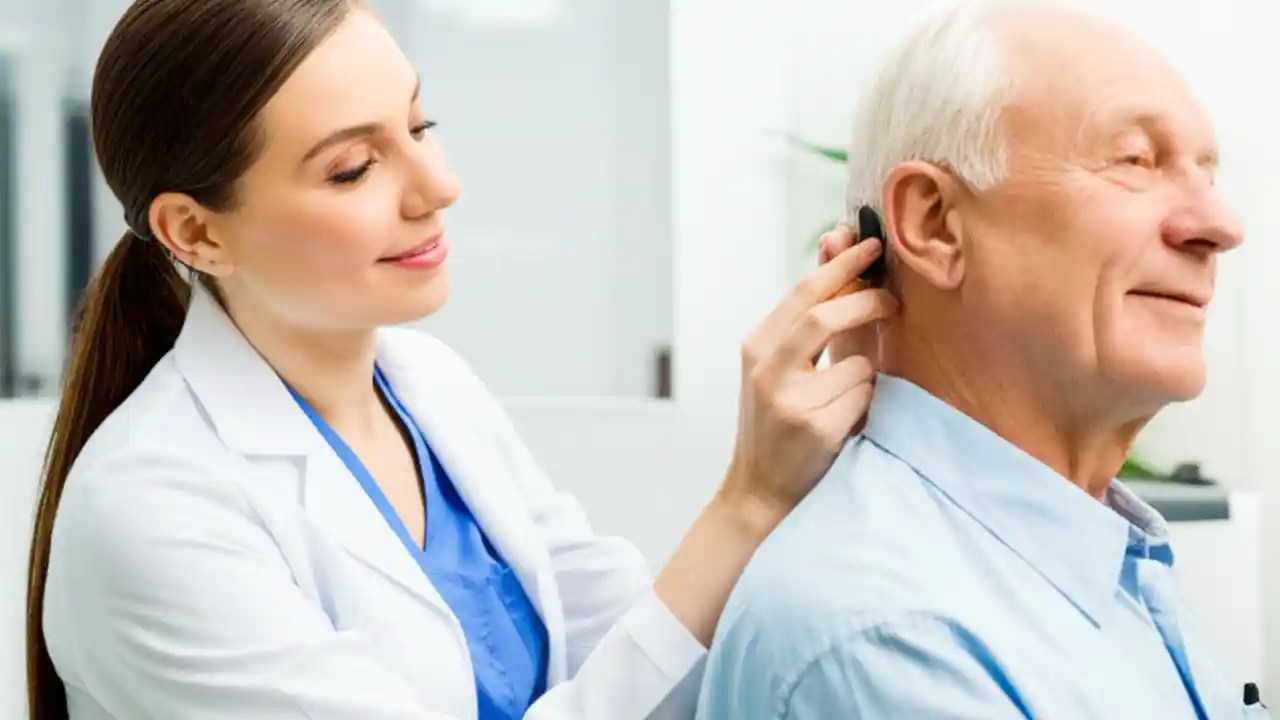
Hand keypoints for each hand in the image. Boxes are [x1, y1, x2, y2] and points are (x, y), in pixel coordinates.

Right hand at [720, 237, 897, 520]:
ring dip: (866, 374)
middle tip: (894, 299)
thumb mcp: (781, 367)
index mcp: (757, 347)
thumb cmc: (778, 421)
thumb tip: (835, 247)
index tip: (873, 243)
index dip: (843, 264)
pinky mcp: (815, 429)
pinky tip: (845, 422)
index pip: (804, 292)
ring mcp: (789, 401)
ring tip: (846, 398)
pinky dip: (866, 404)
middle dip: (868, 300)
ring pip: (857, 362)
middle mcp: (767, 370)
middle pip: (824, 315)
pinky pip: (864, 397)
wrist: (759, 489)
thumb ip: (808, 317)